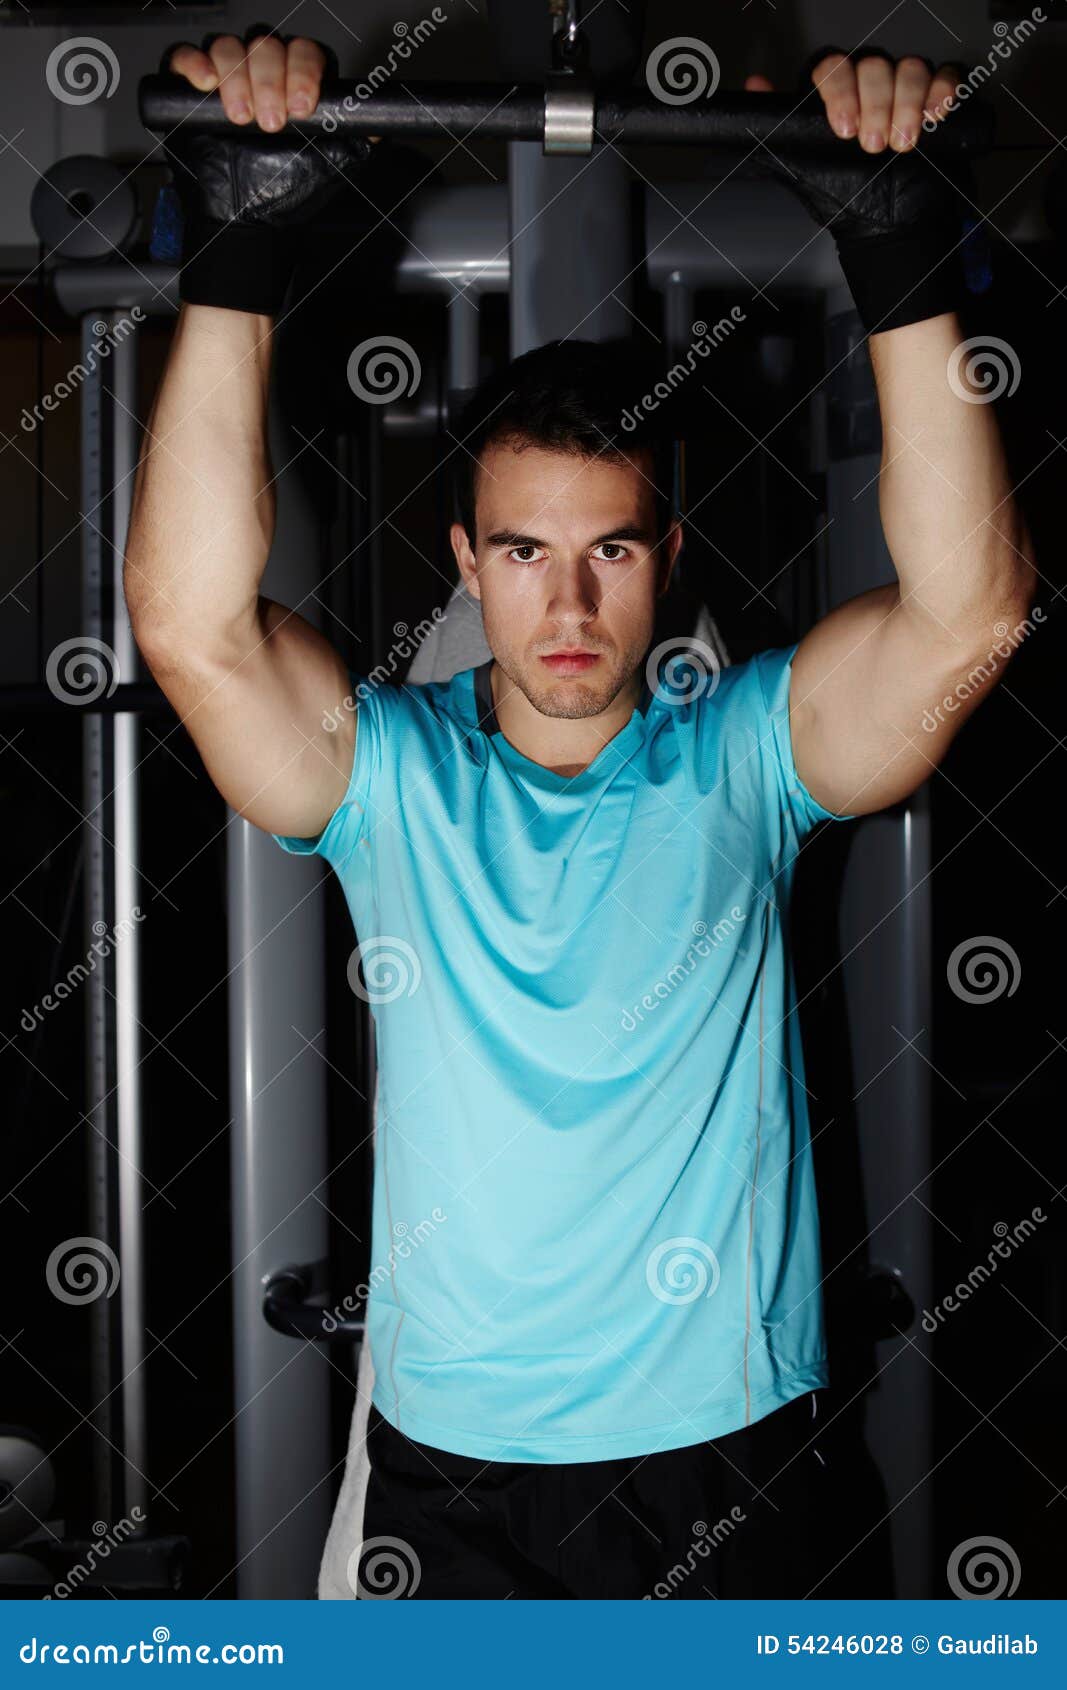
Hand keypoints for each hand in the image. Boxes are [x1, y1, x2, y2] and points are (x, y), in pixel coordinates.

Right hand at [157, 26, 374, 313]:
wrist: (245, 223)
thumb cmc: (283, 194)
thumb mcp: (332, 166)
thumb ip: (355, 138)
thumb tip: (380, 124)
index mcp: (297, 82)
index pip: (304, 52)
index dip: (304, 73)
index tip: (302, 108)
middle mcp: (263, 73)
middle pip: (266, 45)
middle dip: (270, 82)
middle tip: (271, 124)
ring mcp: (227, 78)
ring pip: (228, 47)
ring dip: (237, 79)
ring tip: (241, 119)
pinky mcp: (189, 89)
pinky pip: (184, 57)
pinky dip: (194, 64)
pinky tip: (205, 84)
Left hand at [743, 50, 974, 336]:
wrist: (892, 232)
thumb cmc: (849, 202)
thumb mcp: (803, 171)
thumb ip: (777, 133)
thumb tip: (754, 86)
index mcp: (836, 97)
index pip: (831, 67)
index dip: (838, 91)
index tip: (843, 129)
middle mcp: (869, 88)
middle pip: (872, 65)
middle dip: (874, 106)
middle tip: (873, 147)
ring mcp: (904, 91)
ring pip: (909, 67)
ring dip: (906, 104)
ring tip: (902, 145)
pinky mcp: (938, 99)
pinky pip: (946, 75)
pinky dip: (941, 90)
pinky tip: (934, 116)